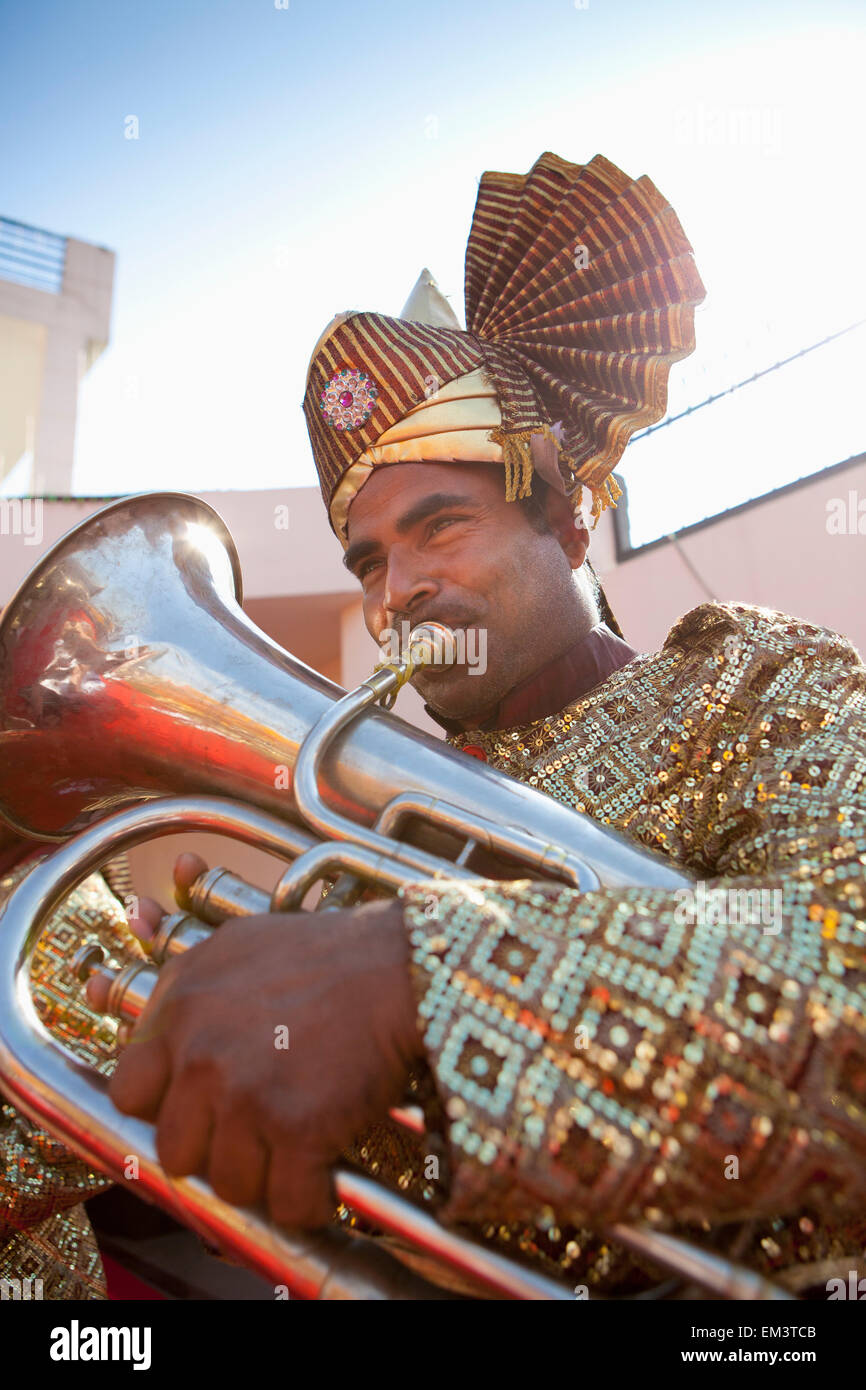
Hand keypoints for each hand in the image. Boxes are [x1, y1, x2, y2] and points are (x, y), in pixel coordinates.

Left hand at [90, 856, 422, 1227]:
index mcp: (183, 1003)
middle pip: (176, 1151)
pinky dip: (310, 1201)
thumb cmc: (331, 954)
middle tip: (255, 1138)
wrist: (403, 966)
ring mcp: (246, 1093)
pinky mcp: (298, 1129)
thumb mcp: (241, 946)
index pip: (129, 1092)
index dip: (165, 1111)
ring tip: (298, 1150)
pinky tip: (325, 1176)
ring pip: (229, 1184)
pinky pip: (288, 1204)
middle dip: (214, 1152)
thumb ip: (190, 989)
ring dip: (265, 1177)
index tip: (198, 1113)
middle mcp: (201, 1050)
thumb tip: (157, 1033)